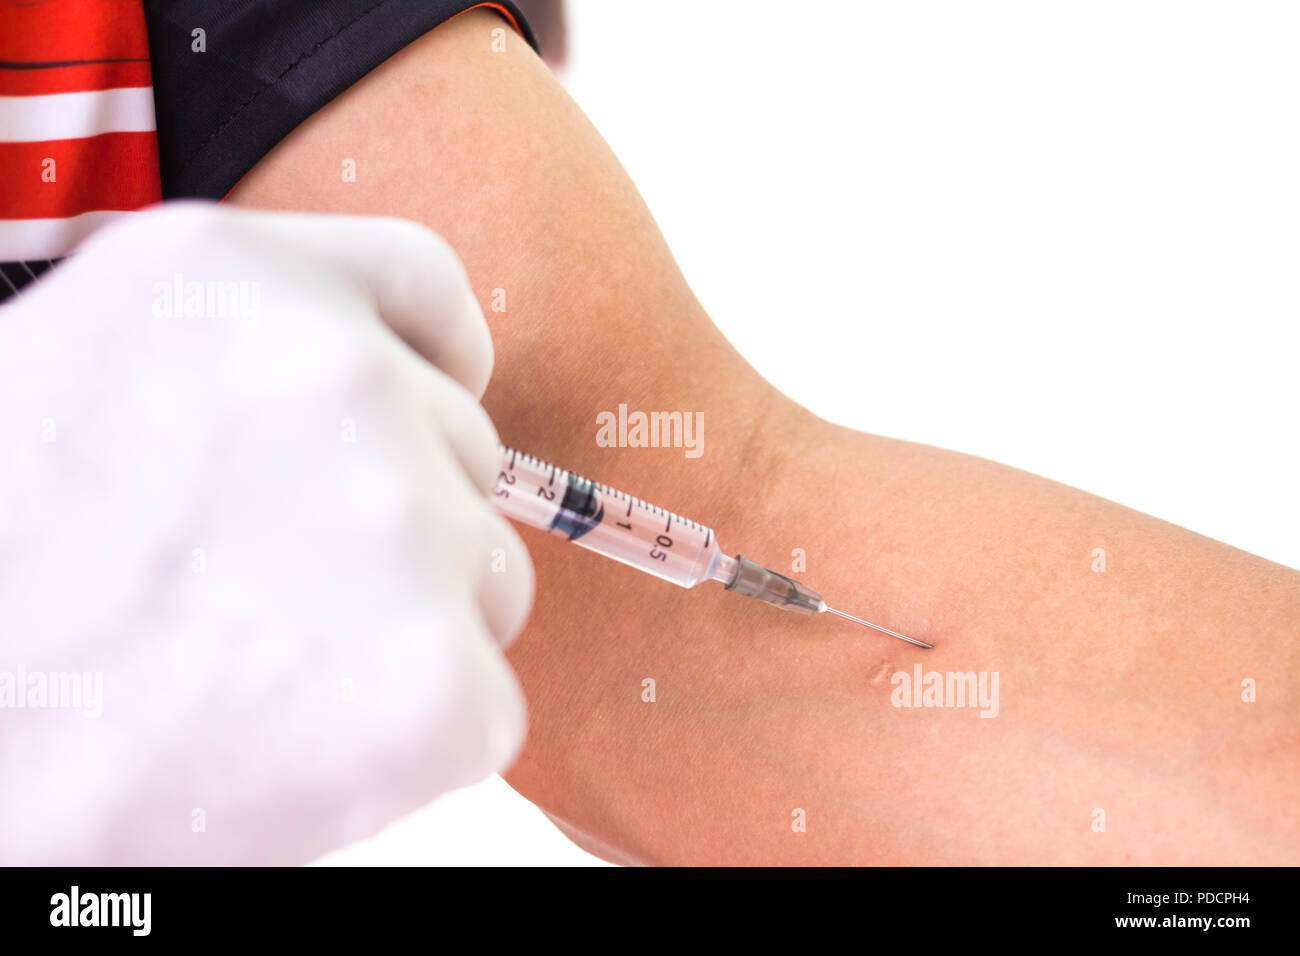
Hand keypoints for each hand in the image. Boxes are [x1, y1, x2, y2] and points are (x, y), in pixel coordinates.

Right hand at [0, 203, 531, 863]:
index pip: (424, 287)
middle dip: (401, 521)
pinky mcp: (436, 679)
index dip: (431, 363)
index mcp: (235, 276)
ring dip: (411, 630)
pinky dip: (416, 741)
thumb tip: (368, 393)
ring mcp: (402, 523)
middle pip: (463, 451)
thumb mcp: (82, 364)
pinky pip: (483, 702)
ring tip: (261, 674)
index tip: (412, 424)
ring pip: (484, 578)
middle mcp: (339, 374)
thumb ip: (238, 352)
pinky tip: (294, 751)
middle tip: (267, 593)